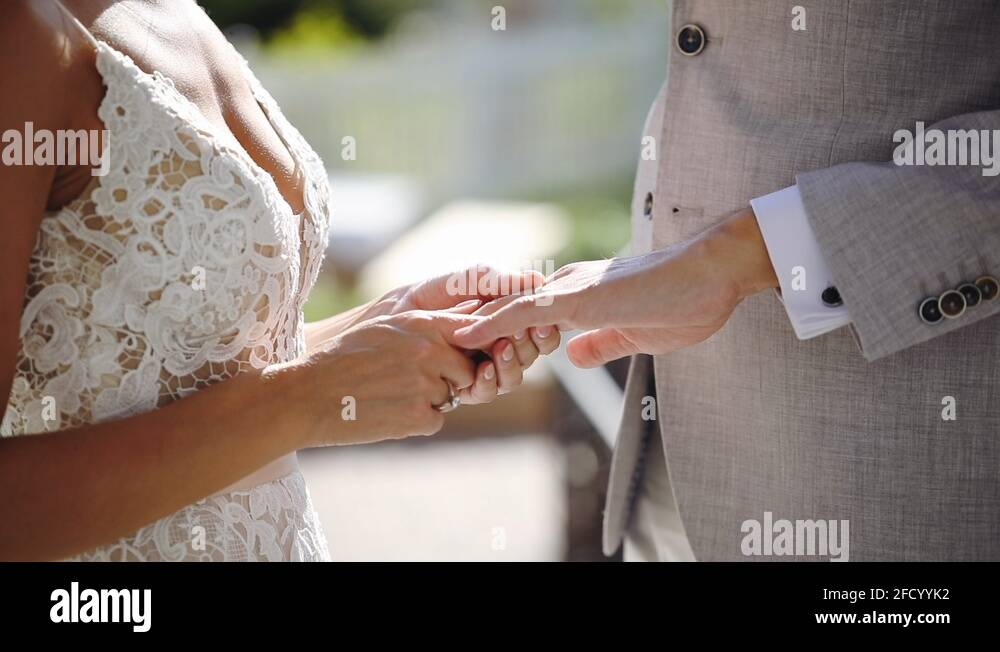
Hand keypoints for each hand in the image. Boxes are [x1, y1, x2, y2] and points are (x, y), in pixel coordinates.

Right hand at [292, 310, 481, 446]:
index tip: (456, 356)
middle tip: (411, 383)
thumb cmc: (341, 358)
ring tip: (390, 396)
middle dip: (448, 379)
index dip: (467, 347)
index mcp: (422, 324)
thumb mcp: (382, 327)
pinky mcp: (418, 416)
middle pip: (466, 370)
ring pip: (449, 398)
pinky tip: (387, 413)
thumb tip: (462, 326)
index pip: (471, 331)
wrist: (307, 396)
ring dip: (428, 401)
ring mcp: (425, 385)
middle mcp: (429, 351)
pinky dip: (416, 422)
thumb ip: (422, 327)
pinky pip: (435, 421)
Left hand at [384, 266, 560, 403]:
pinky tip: (482, 372)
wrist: (368, 334)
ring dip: (512, 366)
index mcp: (494, 318)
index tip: (540, 319)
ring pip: (510, 376)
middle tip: (522, 336)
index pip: (531, 326)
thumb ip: (489, 280)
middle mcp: (489, 346)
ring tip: (502, 351)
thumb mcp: (451, 285)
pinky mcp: (459, 391)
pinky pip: (483, 391)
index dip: (541, 325)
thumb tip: (535, 279)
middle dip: (529, 347)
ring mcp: (475, 370)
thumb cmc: (409, 303)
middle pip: (527, 353)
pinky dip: (487, 382)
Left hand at [453, 208, 777, 367]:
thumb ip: (601, 343)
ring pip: (506, 307)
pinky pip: (525, 310)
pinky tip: (466, 332)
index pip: (524, 314)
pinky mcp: (580, 297)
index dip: (491, 330)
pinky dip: (492, 323)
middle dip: (467, 326)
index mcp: (580, 297)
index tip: (462, 348)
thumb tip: (573, 357)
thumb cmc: (685, 302)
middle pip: (505, 307)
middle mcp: (568, 287)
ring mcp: (571, 290)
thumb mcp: (635, 334)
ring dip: (469, 326)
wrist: (714, 275)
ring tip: (430, 339)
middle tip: (428, 341)